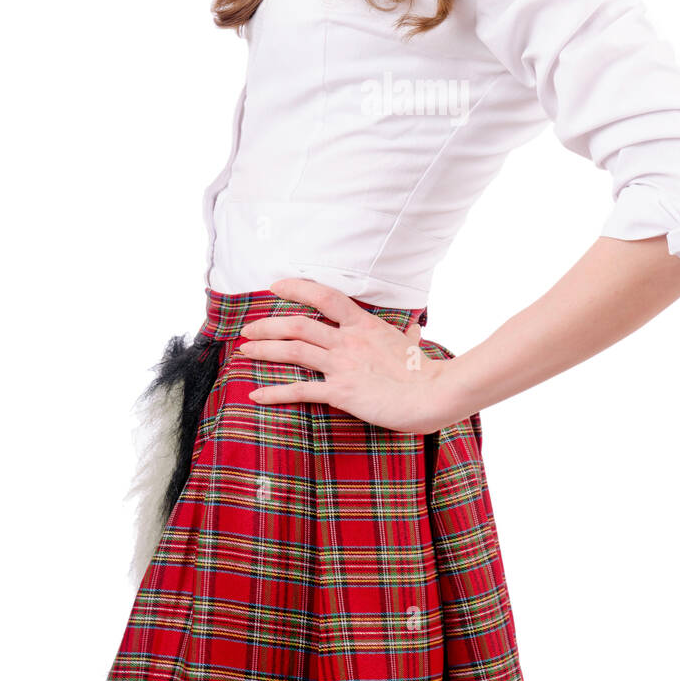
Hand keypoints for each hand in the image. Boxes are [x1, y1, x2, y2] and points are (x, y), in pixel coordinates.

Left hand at [237, 277, 452, 433]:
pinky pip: (301, 390)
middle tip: (248, 328)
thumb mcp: (413, 346)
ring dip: (264, 349)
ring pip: (294, 351)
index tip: (275, 286)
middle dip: (267, 324)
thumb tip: (412, 330)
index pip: (325, 295)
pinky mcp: (341, 392)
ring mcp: (343, 365)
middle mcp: (348, 341)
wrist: (435, 394)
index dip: (297, 287)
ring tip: (244, 350)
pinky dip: (275, 391)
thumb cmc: (426, 372)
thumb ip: (407, 336)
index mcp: (364, 325)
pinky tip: (255, 394)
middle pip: (298, 324)